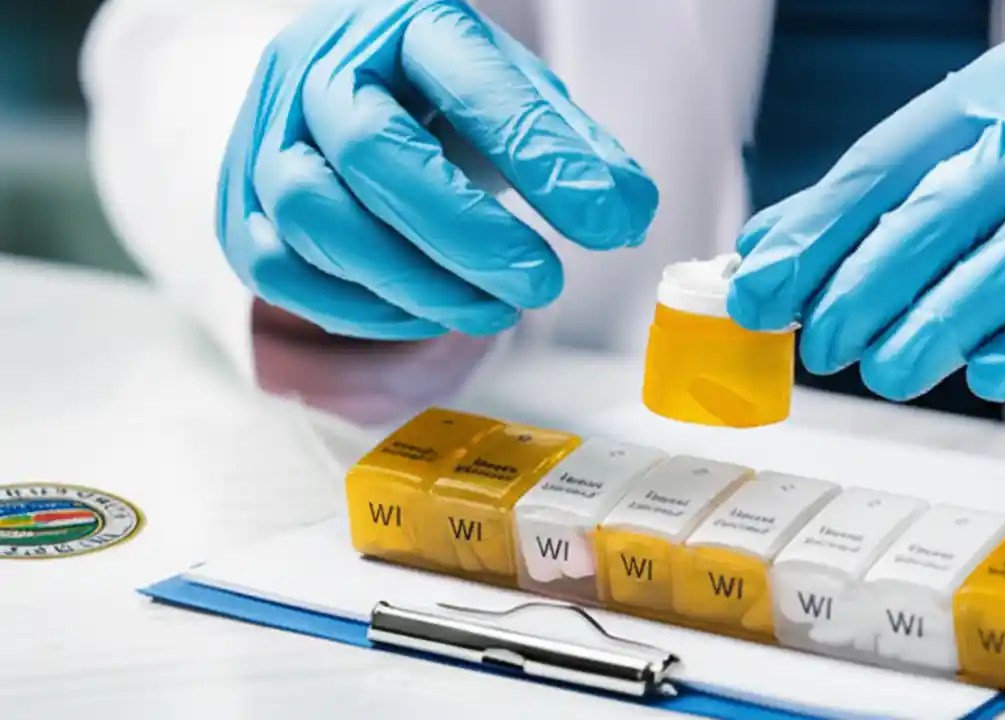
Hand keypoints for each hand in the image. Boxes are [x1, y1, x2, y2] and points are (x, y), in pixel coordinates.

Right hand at [218, 0, 656, 339]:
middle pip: (372, 151)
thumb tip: (627, 214)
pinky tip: (429, 314)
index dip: (540, 155)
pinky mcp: (240, 209)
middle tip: (543, 282)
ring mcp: (265, 138)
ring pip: (314, 218)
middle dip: (466, 233)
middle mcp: (317, 69)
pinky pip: (281, 272)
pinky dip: (362, 309)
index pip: (467, 79)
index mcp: (399, 21)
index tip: (609, 221)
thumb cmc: (440, 100)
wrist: (342, 98)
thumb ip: (570, 148)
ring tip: (493, 309)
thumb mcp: (513, 97)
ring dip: (414, 282)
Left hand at [729, 34, 1004, 400]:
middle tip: (820, 346)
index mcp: (996, 96)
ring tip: (884, 374)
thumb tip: (767, 249)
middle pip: (944, 212)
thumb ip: (880, 199)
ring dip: (940, 324)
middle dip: (866, 287)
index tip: (758, 289)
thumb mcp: (986, 143)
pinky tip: (989, 373)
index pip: (885, 165)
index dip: (815, 233)